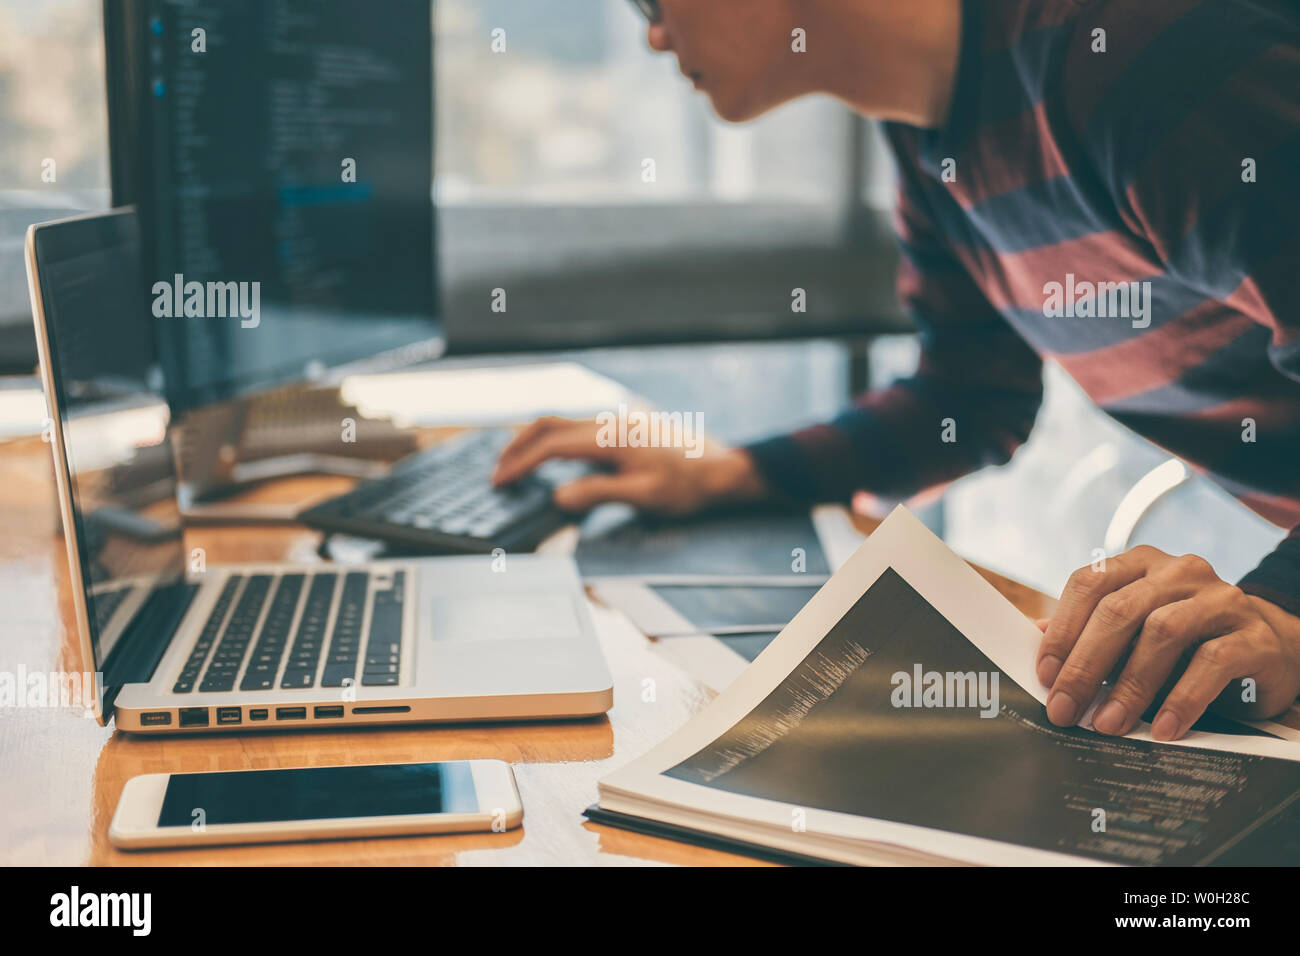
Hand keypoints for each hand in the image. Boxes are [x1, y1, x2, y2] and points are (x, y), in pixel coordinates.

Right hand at [491, 416, 768, 515]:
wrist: (720, 469)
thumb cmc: (687, 485)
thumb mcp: (644, 496)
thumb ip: (599, 493)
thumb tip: (558, 496)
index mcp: (610, 437)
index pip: (552, 445)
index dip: (521, 463)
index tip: (499, 481)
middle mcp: (609, 423)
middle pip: (549, 424)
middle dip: (518, 446)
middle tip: (497, 472)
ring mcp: (616, 423)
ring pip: (563, 423)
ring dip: (534, 441)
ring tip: (515, 465)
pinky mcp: (622, 429)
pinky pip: (578, 429)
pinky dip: (554, 441)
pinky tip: (552, 460)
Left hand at [1034, 545, 1299, 739]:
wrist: (1270, 648)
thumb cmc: (1187, 641)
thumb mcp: (1135, 630)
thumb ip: (1090, 632)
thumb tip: (1036, 640)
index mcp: (1140, 564)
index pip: (1088, 585)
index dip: (1063, 632)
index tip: (1045, 676)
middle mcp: (1179, 571)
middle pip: (1120, 611)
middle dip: (1085, 665)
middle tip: (1065, 709)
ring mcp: (1220, 598)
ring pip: (1163, 632)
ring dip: (1129, 685)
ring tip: (1108, 724)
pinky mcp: (1254, 634)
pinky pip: (1212, 662)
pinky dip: (1183, 699)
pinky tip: (1165, 728)